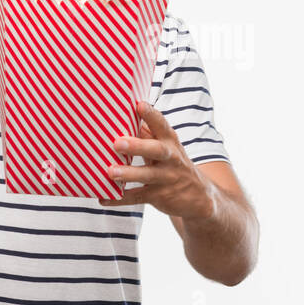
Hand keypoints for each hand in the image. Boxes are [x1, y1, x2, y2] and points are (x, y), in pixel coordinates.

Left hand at [99, 101, 217, 221]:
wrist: (199, 196)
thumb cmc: (174, 164)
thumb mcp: (166, 146)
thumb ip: (147, 132)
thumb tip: (125, 114)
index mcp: (170, 141)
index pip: (161, 125)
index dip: (151, 115)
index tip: (139, 105)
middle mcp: (171, 158)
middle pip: (157, 150)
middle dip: (137, 146)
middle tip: (117, 143)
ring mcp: (167, 178)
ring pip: (148, 175)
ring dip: (129, 173)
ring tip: (111, 172)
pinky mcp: (160, 196)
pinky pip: (139, 197)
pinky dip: (121, 199)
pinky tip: (104, 199)